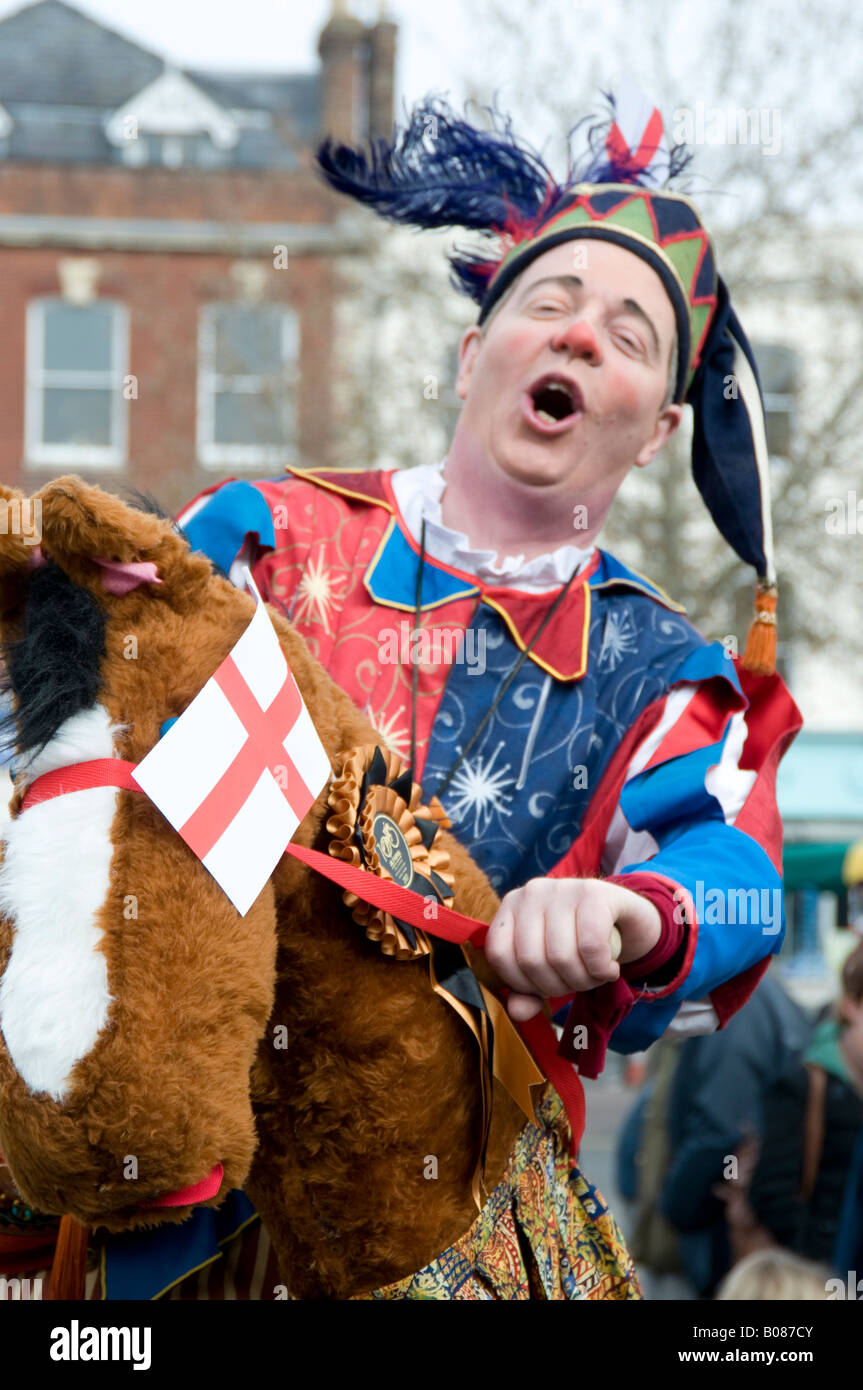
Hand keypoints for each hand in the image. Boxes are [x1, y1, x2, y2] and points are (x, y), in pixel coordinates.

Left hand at [483, 877, 661, 1021]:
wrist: (629, 921)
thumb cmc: (581, 945)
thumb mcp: (551, 969)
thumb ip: (528, 991)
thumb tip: (517, 1011)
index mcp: (512, 906)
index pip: (499, 955)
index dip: (523, 984)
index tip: (547, 987)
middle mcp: (532, 891)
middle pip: (531, 959)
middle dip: (558, 986)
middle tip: (579, 982)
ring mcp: (563, 887)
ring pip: (560, 956)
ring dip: (583, 980)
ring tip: (596, 975)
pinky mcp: (594, 892)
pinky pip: (591, 945)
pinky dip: (602, 968)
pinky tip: (610, 968)